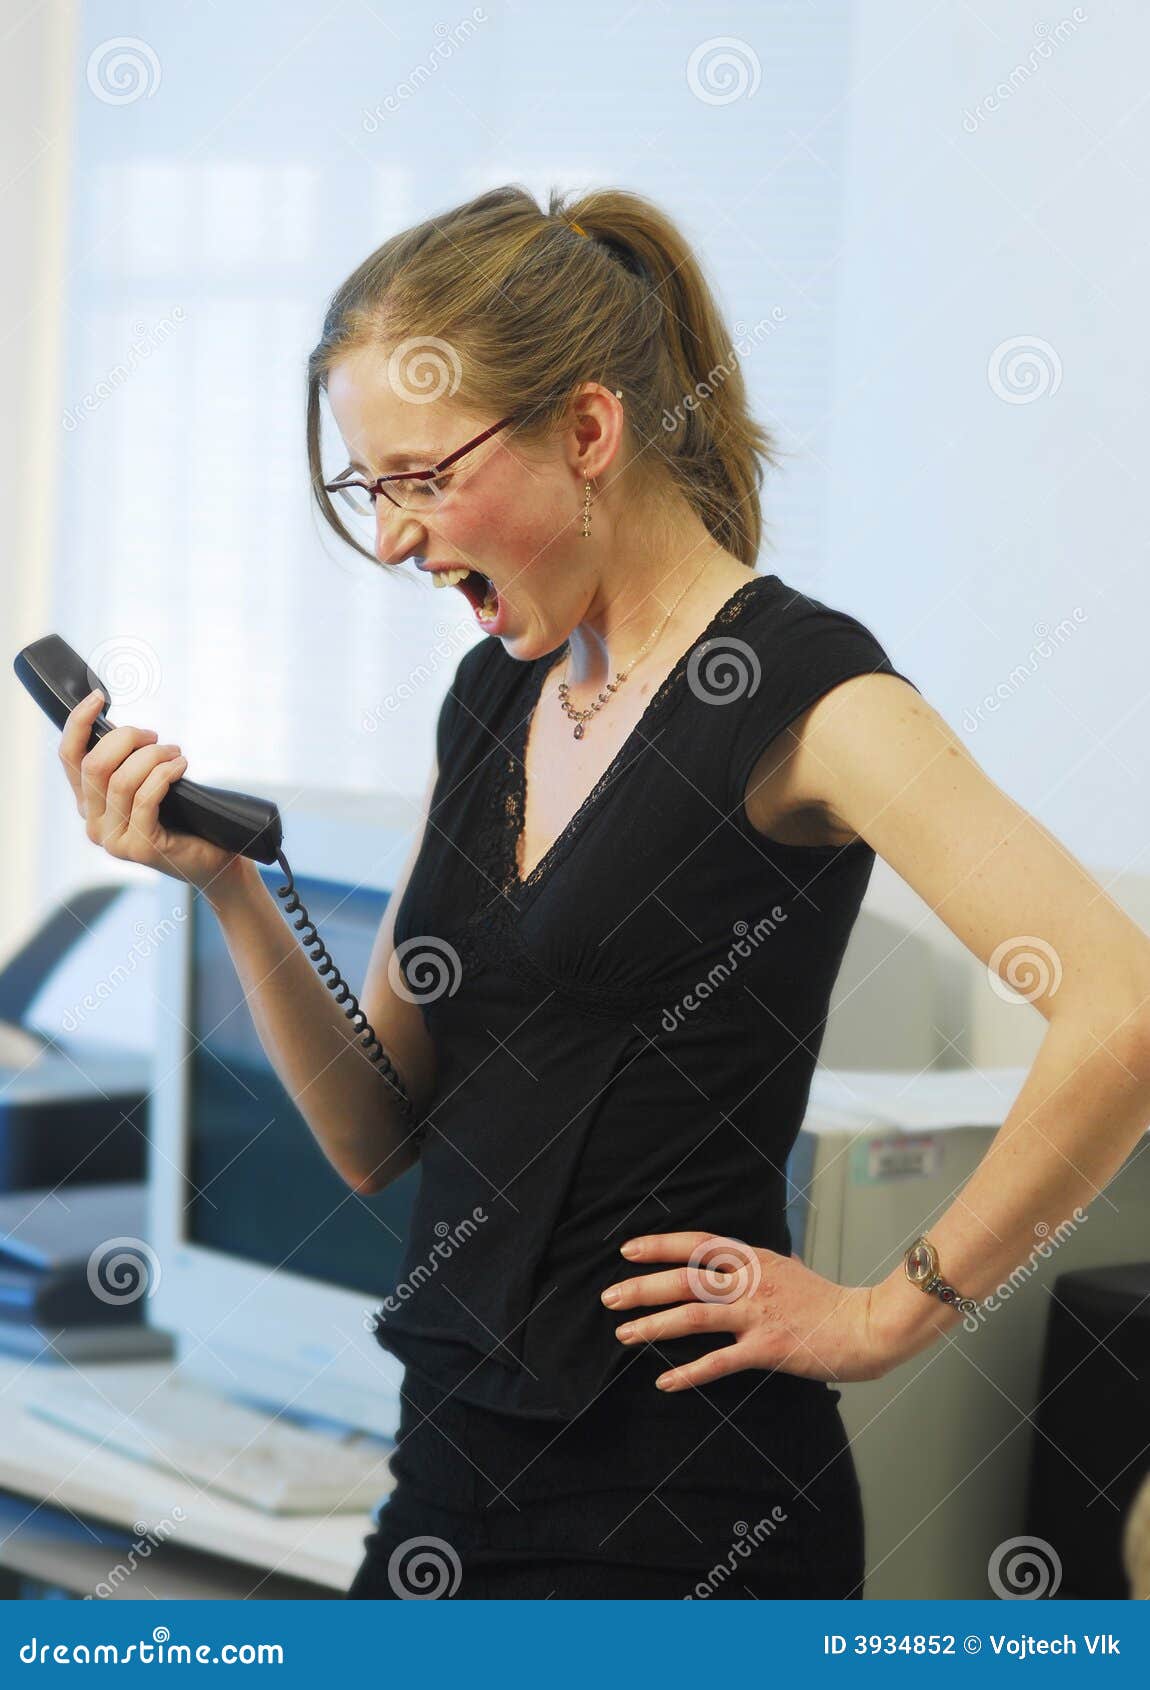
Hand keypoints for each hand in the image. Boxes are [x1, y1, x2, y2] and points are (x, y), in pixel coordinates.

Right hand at [59, 688, 240, 893]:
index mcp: (89, 803)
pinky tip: (180, 766)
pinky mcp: (140, 848)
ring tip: (175, 753)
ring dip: (153, 756)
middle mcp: (93, 823)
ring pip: (122, 780)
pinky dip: (165, 774)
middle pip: (95, 765)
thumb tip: (122, 728)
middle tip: (155, 737)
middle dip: (127, 739)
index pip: (69, 757)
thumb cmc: (182, 816)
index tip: (98, 697)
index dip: (78, 722)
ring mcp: (114, 839)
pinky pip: (145, 797)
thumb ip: (126, 762)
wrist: (213, 859)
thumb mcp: (146, 783)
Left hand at [600, 1230, 889, 1390]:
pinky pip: (719, 1362)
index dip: (660, 1246)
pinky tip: (664, 1380)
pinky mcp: (767, 1349)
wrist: (865, 1327)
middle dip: (642, 1288)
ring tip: (624, 1334)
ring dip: (654, 1325)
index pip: (698, 1244)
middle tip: (609, 1297)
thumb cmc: (830, 1302)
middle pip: (686, 1279)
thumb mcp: (791, 1269)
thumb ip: (766, 1265)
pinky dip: (689, 1373)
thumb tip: (756, 1260)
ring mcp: (758, 1315)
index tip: (627, 1250)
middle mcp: (751, 1282)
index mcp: (754, 1260)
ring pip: (694, 1316)